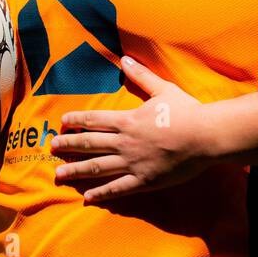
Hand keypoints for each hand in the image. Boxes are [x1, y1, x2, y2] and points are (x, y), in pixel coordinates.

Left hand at [50, 55, 217, 202]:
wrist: (205, 136)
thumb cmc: (187, 111)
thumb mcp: (163, 89)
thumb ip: (141, 76)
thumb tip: (125, 60)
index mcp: (128, 120)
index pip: (95, 120)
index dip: (76, 121)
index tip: (61, 124)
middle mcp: (125, 142)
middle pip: (90, 144)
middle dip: (69, 145)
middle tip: (52, 147)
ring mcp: (133, 163)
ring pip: (98, 167)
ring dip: (76, 170)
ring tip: (59, 174)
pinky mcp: (144, 181)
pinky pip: (118, 189)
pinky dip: (101, 193)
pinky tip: (87, 197)